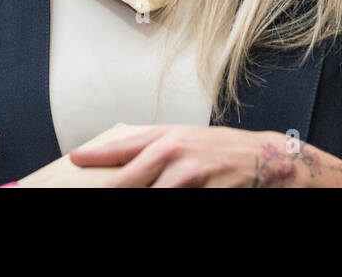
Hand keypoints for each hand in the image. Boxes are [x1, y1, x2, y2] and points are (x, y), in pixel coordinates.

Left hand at [68, 125, 341, 187]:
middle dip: (110, 192)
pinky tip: (165, 197)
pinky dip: (164, 205)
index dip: (95, 157)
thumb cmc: (222, 151)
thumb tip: (119, 164)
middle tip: (92, 195)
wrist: (266, 161)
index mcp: (166, 137)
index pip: (121, 147)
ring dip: (136, 199)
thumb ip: (154, 149)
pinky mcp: (206, 192)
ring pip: (148, 196)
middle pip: (126, 182)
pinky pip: (175, 204)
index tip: (74, 161)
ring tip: (124, 196)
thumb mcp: (186, 140)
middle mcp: (173, 153)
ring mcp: (189, 176)